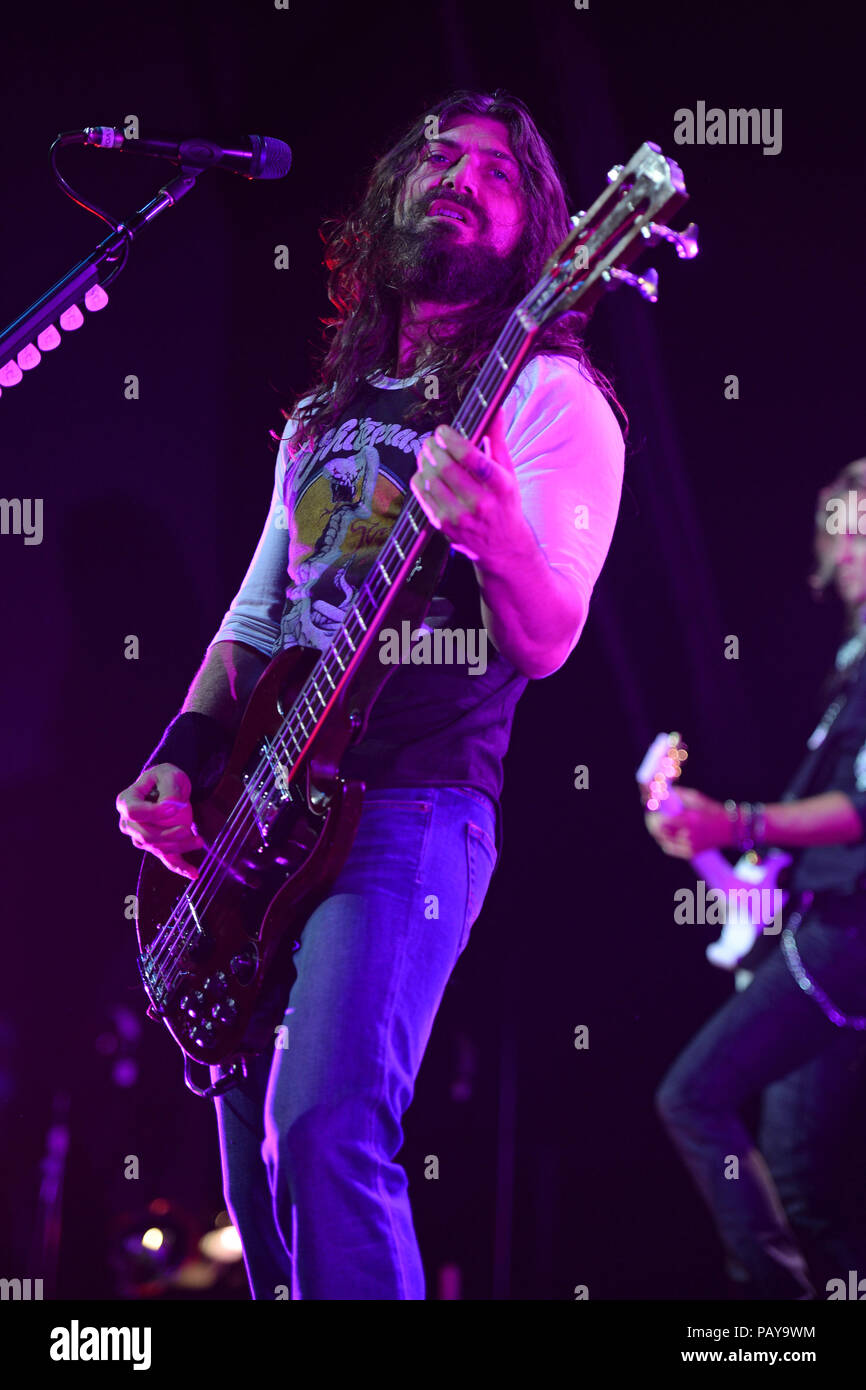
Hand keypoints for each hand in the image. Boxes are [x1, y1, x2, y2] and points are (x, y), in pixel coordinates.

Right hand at [116, 763, 204, 879]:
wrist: (170, 787)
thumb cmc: (166, 777)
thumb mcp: (169, 775)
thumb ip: (170, 789)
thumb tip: (171, 807)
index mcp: (126, 801)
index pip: (135, 812)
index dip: (154, 812)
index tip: (174, 807)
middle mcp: (129, 822)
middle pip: (145, 836)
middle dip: (168, 835)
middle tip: (187, 828)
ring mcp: (141, 837)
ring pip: (158, 848)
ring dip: (180, 847)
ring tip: (199, 840)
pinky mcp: (157, 846)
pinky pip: (167, 860)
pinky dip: (181, 868)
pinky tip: (194, 874)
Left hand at [410, 413, 531, 569]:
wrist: (504, 548)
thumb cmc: (505, 504)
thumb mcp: (508, 472)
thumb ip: (498, 439)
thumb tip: (496, 409)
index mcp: (500, 486)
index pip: (471, 458)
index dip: (451, 440)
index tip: (443, 430)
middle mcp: (480, 503)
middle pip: (446, 468)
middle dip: (433, 448)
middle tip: (432, 440)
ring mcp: (460, 517)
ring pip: (431, 480)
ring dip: (424, 462)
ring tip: (428, 454)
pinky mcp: (443, 525)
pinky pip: (422, 495)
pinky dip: (419, 479)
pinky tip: (425, 472)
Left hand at [645, 786, 733, 857]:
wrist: (731, 829)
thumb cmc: (713, 810)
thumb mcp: (696, 798)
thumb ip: (678, 795)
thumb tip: (662, 792)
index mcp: (689, 820)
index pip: (661, 822)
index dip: (653, 817)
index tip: (650, 810)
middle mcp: (688, 835)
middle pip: (660, 833)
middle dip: (653, 824)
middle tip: (650, 818)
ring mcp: (690, 846)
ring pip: (664, 841)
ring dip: (658, 833)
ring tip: (656, 825)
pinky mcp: (692, 853)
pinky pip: (671, 849)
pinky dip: (665, 843)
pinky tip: (664, 836)